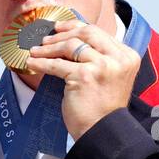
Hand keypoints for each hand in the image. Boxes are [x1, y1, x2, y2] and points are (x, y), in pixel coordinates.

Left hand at [25, 19, 140, 139]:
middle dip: (61, 35)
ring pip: (70, 46)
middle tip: (45, 40)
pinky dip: (41, 63)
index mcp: (126, 56)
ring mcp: (102, 66)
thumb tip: (70, 40)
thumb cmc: (101, 107)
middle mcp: (118, 58)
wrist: (102, 131)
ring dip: (48, 48)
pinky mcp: (85, 76)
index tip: (59, 28)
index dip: (75, 27)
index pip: (98, 32)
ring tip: (35, 52)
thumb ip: (99, 57)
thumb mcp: (109, 75)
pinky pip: (57, 65)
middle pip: (86, 34)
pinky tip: (31, 63)